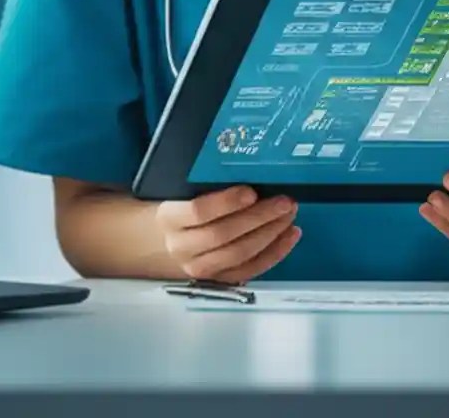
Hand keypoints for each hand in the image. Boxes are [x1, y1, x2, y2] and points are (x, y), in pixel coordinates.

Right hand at [155, 186, 299, 283]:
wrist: (157, 242)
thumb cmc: (177, 208)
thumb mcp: (178, 192)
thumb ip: (205, 183)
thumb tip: (250, 168)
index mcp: (168, 218)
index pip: (197, 212)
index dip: (226, 203)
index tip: (251, 191)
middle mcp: (181, 247)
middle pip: (223, 235)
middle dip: (259, 218)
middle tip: (284, 202)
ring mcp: (199, 268)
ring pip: (238, 255)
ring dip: (270, 234)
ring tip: (289, 215)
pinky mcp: (217, 280)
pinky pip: (249, 270)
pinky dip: (274, 253)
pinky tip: (290, 235)